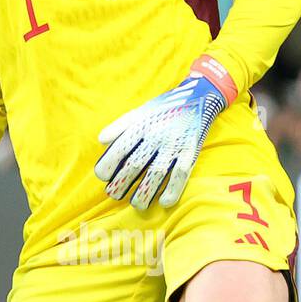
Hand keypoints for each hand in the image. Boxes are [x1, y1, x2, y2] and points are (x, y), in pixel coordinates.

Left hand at [95, 63, 233, 210]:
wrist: (199, 97)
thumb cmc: (163, 109)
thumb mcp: (140, 112)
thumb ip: (120, 126)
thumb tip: (101, 141)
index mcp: (142, 124)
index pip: (120, 147)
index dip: (108, 164)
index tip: (103, 176)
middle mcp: (157, 134)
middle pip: (136, 164)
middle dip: (122, 183)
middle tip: (114, 195)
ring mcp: (175, 144)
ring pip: (157, 173)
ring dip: (144, 193)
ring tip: (136, 204)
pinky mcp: (190, 152)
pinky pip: (181, 175)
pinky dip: (172, 190)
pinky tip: (163, 202)